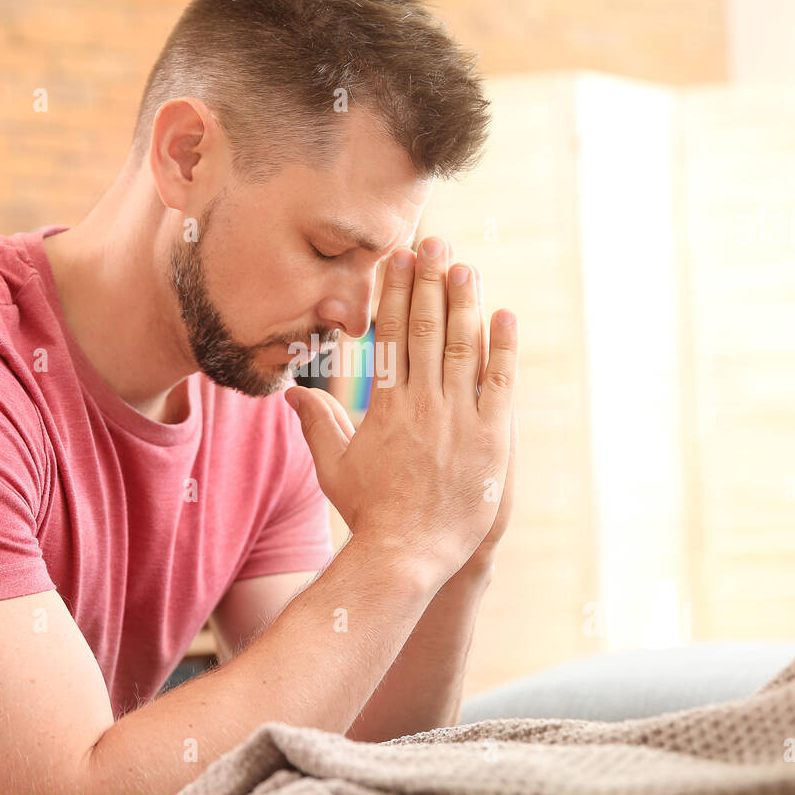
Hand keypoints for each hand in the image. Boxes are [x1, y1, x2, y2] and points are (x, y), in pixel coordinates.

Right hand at [285, 236, 516, 589]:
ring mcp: (459, 418)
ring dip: (464, 302)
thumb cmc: (369, 512)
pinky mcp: (491, 437)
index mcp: (387, 405)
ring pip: (462, 347)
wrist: (408, 552)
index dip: (395, 293)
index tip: (399, 260)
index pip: (390, 335)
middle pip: (426, 329)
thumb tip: (290, 393)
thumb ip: (316, 425)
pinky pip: (499, 382)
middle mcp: (423, 403)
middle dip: (430, 282)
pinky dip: (503, 348)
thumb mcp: (334, 467)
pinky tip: (504, 316)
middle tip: (434, 243)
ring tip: (465, 266)